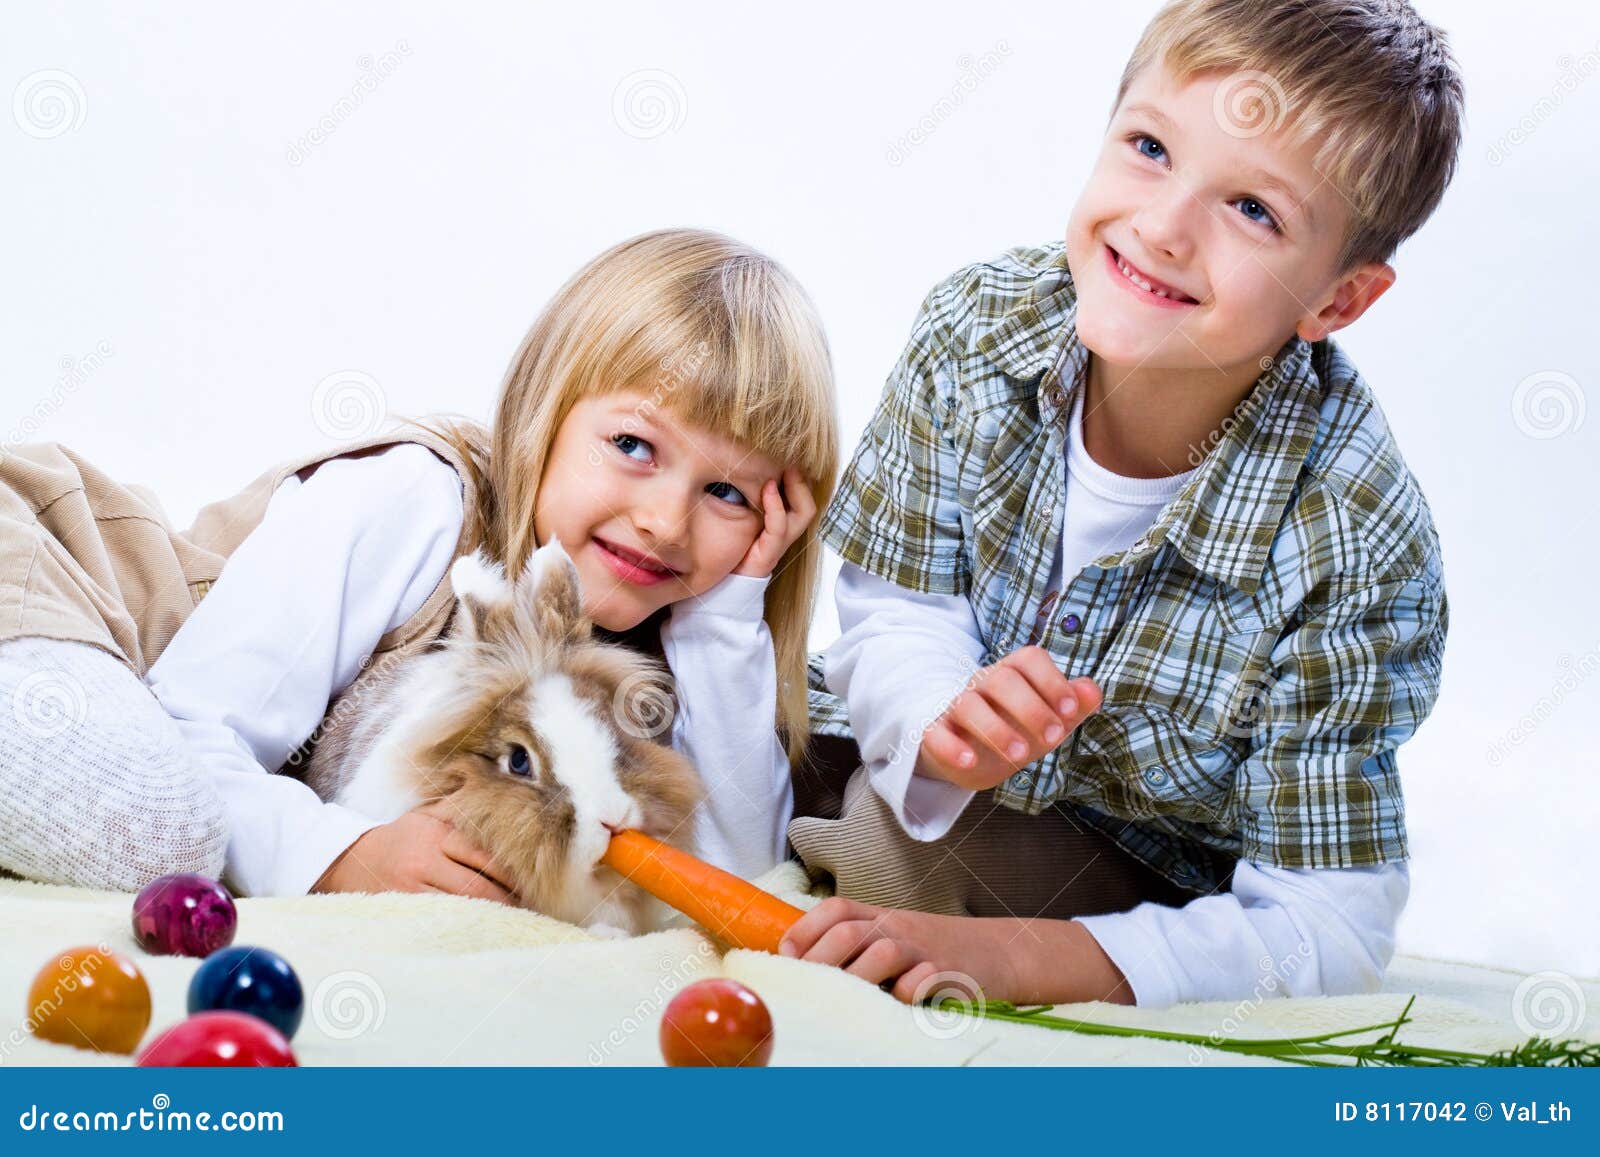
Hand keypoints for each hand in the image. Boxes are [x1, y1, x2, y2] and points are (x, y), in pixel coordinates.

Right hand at [310, 798, 520, 905]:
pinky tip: (480, 928)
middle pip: (476, 885)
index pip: (482, 856)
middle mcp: (424, 860)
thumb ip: (459, 810)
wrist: (350, 860)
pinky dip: (463, 924)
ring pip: (460, 906)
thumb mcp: (426, 816)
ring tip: (512, 920)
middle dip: (506, 899)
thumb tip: (500, 794)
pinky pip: (440, 919)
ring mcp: (412, 887)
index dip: (510, 873)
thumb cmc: (400, 836)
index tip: (530, 883)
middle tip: (527, 907)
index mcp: (436, 834)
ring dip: (489, 915)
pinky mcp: (402, 907)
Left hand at [733, 466, 816, 578]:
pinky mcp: (768, 555)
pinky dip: (776, 506)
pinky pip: (779, 527)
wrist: (721, 584)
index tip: (789, 458)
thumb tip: (741, 464)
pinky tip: (768, 488)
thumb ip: (744, 496)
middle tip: (791, 462)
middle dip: (802, 482)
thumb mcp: (738, 517)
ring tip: (784, 472)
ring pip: (803, 513)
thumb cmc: (730, 548)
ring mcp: (779, 545)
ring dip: (795, 489)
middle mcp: (785, 534)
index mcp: (782, 525)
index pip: (802, 498)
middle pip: (809, 504)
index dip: (800, 479)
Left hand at [776, 897, 1134, 1005]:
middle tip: (808, 988)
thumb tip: (799, 965)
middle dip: (821, 960)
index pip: (834, 909)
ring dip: (858, 976)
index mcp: (879, 916)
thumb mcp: (893, 937)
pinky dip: (907, 992)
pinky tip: (898, 1002)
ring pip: (881, 951)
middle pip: (848, 931)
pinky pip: (922, 980)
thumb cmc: (933, 952)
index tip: (787, 959)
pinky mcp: (949, 972)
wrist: (1000, 953)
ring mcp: (923, 949)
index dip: (805, 931)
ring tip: (846, 997)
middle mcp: (897, 926)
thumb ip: (855, 945)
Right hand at [916, 647, 1102, 791]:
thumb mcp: (1046, 720)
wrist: (968, 758)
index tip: (1070, 711)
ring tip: (1020, 756)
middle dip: (1031, 708)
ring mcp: (955, 708)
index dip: (1052, 681)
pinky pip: (936, 733)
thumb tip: (1093, 690)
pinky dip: (952, 747)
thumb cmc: (1013, 731)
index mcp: (1013, 675)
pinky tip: (970, 761)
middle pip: (1002, 678)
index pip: (1029, 659)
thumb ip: (1072, 705)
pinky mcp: (934, 733)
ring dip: (997, 729)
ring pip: (969, 705)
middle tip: (1052, 738)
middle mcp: (983, 685)